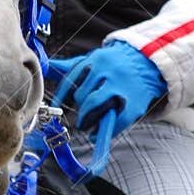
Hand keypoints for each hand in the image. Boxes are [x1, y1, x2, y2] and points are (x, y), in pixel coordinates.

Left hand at [49, 41, 167, 136]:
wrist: (148, 62)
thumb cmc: (115, 64)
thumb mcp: (95, 60)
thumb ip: (71, 66)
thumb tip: (46, 67)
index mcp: (96, 59)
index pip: (72, 79)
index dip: (61, 96)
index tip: (56, 107)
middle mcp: (108, 71)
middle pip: (82, 94)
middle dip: (77, 109)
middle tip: (76, 118)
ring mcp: (121, 86)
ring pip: (94, 105)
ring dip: (85, 119)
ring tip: (84, 124)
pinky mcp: (134, 104)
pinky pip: (114, 121)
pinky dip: (102, 132)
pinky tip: (95, 135)